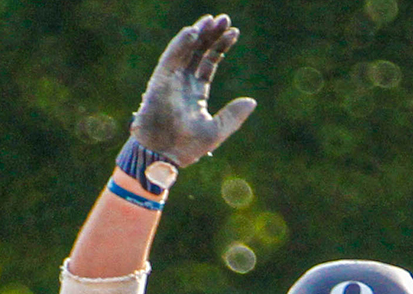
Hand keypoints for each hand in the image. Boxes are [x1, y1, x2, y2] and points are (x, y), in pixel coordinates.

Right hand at [131, 14, 256, 165]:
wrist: (163, 157)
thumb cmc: (187, 148)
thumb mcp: (217, 130)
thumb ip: (234, 115)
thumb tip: (252, 101)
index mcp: (196, 92)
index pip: (210, 63)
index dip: (221, 47)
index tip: (235, 33)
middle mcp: (183, 82)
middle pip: (198, 51)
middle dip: (211, 35)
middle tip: (225, 18)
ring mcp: (171, 80)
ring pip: (185, 50)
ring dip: (197, 34)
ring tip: (211, 20)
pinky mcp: (159, 81)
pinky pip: (171, 57)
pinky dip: (181, 44)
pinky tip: (193, 31)